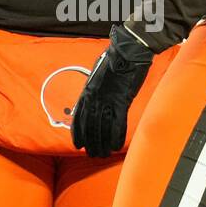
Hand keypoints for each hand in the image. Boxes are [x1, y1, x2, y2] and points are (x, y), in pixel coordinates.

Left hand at [71, 24, 153, 157]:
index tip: (77, 145)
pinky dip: (117, 137)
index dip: (77, 133)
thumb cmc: (115, 60)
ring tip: (103, 155)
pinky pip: (118, 124)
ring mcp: (108, 100)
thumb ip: (95, 89)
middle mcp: (95, 98)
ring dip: (102, 144)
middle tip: (92, 154)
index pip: (78, 117)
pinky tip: (116, 147)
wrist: (128, 51)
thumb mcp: (98, 75)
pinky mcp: (122, 101)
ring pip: (102, 128)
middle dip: (90, 143)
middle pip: (90, 126)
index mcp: (87, 91)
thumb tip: (93, 99)